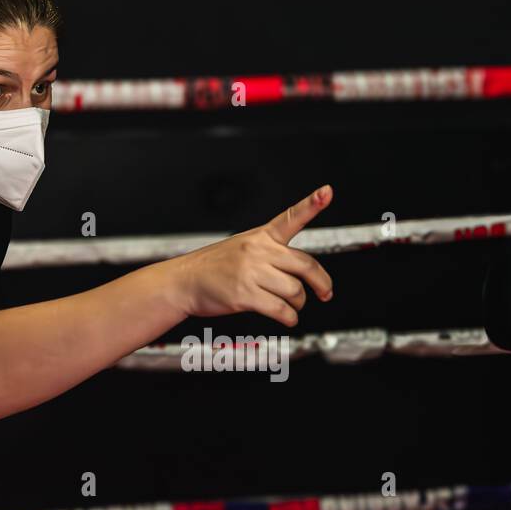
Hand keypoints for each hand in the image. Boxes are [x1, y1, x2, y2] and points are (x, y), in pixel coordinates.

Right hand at [170, 185, 334, 326]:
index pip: (290, 217)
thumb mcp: (241, 247)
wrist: (183, 281)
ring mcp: (251, 272)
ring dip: (298, 304)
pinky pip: (281, 309)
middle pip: (306, 265)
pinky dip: (289, 317)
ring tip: (291, 305)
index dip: (312, 203)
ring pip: (295, 291)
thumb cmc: (213, 267)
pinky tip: (286, 317)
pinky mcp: (245, 294)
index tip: (326, 191)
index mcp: (260, 236)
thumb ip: (271, 255)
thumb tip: (301, 276)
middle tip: (325, 292)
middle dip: (321, 283)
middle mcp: (258, 251)